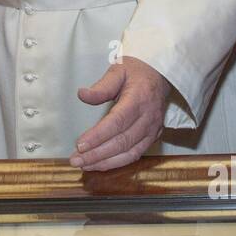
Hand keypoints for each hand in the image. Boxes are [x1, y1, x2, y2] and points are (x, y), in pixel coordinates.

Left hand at [70, 56, 169, 171]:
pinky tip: (100, 164)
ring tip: (84, 165)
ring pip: (129, 152)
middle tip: (76, 159)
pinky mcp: (153, 136)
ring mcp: (153, 129)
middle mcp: (148, 117)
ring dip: (105, 162)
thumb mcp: (117, 70)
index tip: (80, 145)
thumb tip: (82, 95)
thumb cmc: (136, 71)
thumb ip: (101, 86)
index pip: (117, 122)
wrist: (160, 73)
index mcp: (139, 99)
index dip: (98, 136)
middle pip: (122, 141)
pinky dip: (117, 162)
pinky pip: (135, 154)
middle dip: (97, 154)